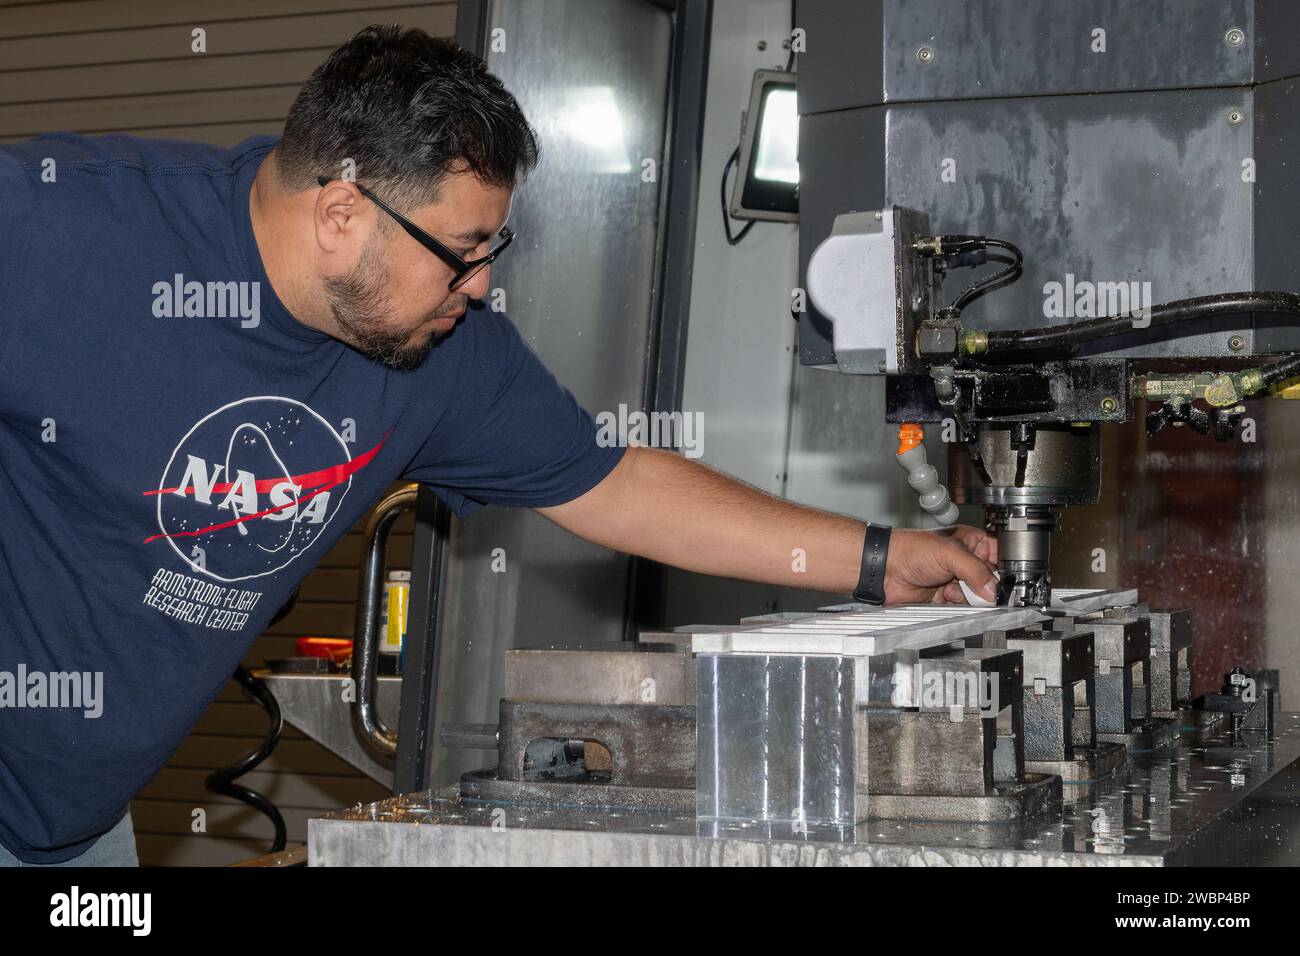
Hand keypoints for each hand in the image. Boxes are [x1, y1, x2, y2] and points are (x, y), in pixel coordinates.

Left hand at [883, 526, 998, 604]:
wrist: (885, 569)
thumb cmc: (910, 550)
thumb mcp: (950, 553)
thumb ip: (975, 570)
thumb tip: (993, 589)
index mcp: (972, 542)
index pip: (1001, 555)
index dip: (1008, 567)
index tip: (1010, 580)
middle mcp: (966, 561)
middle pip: (992, 580)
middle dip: (986, 586)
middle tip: (977, 587)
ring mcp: (957, 579)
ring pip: (979, 596)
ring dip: (969, 596)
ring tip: (953, 588)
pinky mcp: (947, 596)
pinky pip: (964, 606)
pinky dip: (958, 604)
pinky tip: (946, 595)